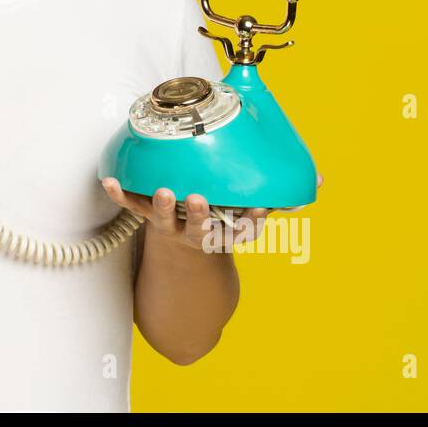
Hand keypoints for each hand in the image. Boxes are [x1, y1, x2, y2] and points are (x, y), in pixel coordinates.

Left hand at [100, 172, 323, 252]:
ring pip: (164, 220)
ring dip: (162, 206)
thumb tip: (318, 180)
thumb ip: (279, 194)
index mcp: (225, 231)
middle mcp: (198, 232)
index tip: (257, 209)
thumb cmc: (222, 217)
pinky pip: (130, 205)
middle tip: (199, 199)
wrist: (185, 247)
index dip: (250, 220)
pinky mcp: (148, 216)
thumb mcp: (249, 213)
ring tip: (163, 191)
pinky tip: (108, 180)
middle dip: (199, 215)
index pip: (242, 229)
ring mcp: (171, 226)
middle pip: (200, 228)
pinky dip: (119, 194)